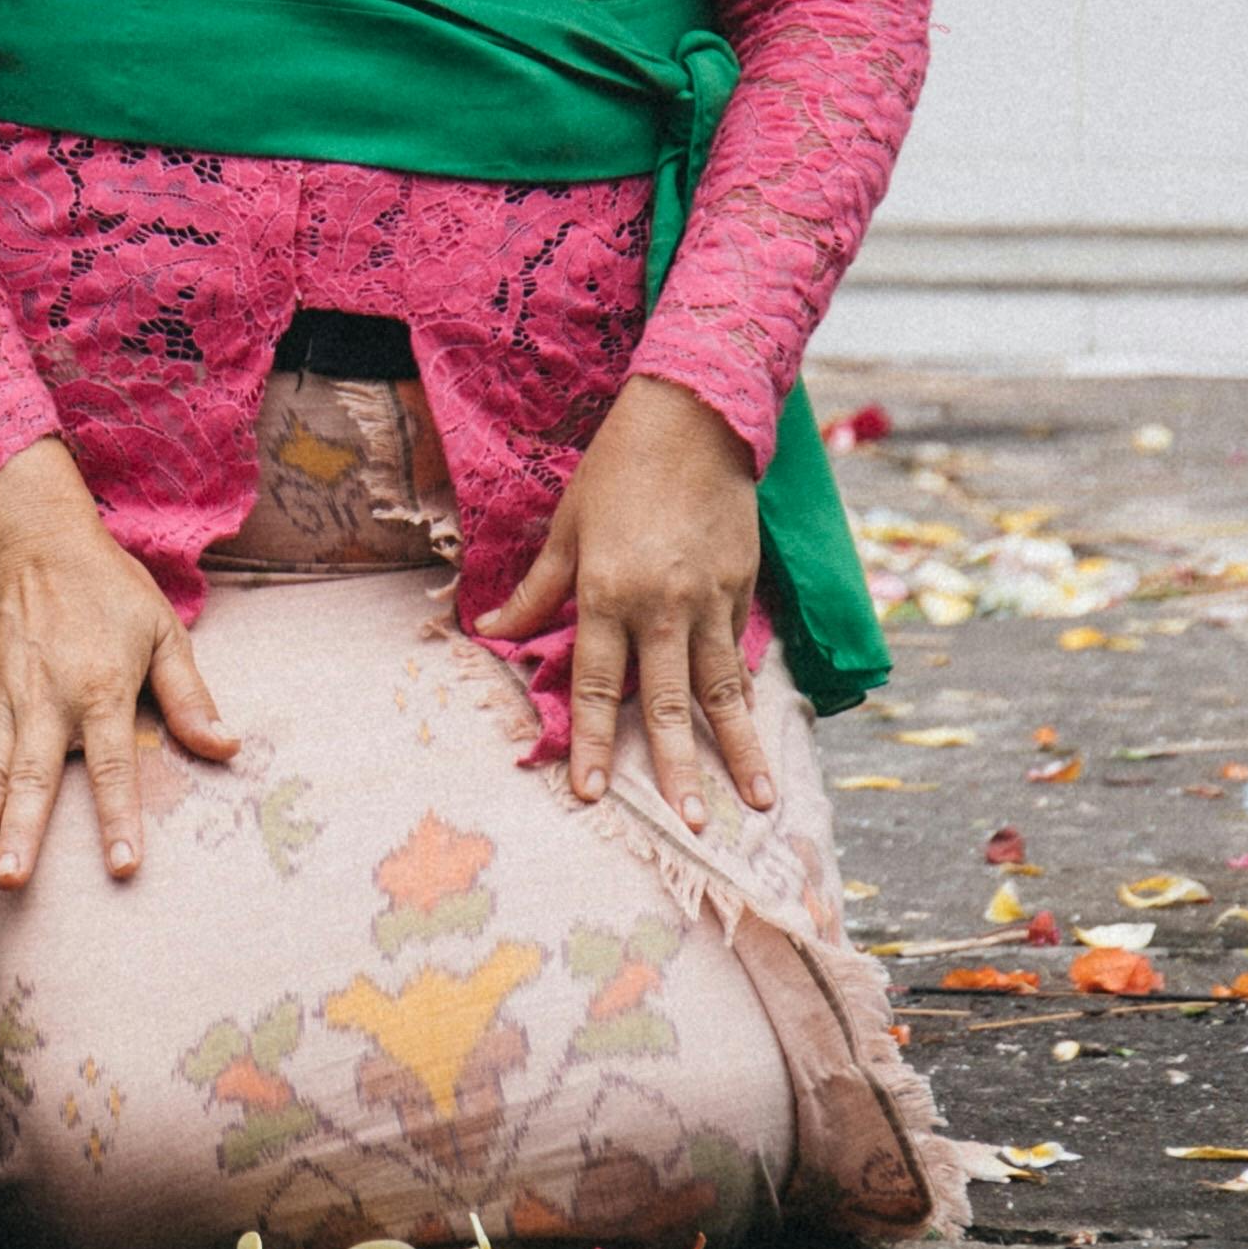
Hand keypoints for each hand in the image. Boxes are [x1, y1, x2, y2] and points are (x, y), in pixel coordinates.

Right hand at [0, 438, 238, 886]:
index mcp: (100, 689)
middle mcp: (44, 700)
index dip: (118, 816)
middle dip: (21, 830)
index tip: (121, 867)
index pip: (112, 764)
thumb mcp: (163, 630)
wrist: (29, 539)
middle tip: (13, 880)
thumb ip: (188, 695)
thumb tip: (227, 748)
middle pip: (31, 775)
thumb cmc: (104, 588)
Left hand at [484, 373, 772, 828]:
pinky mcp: (742, 590)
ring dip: (738, 751)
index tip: (592, 794)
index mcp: (606, 593)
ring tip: (757, 803)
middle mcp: (661, 608)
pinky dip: (748, 698)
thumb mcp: (564, 528)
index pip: (599, 687)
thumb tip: (489, 632)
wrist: (693, 422)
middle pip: (668, 704)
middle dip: (678, 770)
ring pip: (722, 691)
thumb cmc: (615, 471)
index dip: (594, 744)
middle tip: (689, 826)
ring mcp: (710, 602)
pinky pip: (741, 656)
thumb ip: (535, 589)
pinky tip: (756, 736)